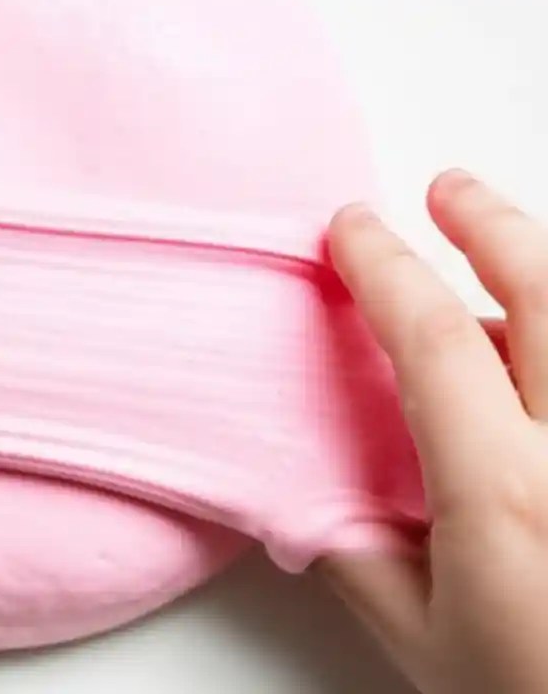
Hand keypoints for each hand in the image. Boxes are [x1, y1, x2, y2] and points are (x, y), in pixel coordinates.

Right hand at [322, 170, 547, 693]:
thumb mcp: (429, 646)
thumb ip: (362, 564)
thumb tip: (312, 506)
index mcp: (507, 491)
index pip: (434, 340)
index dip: (383, 270)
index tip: (350, 232)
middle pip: (547, 290)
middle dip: (489, 223)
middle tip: (447, 189)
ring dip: (543, 265)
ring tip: (507, 242)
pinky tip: (545, 338)